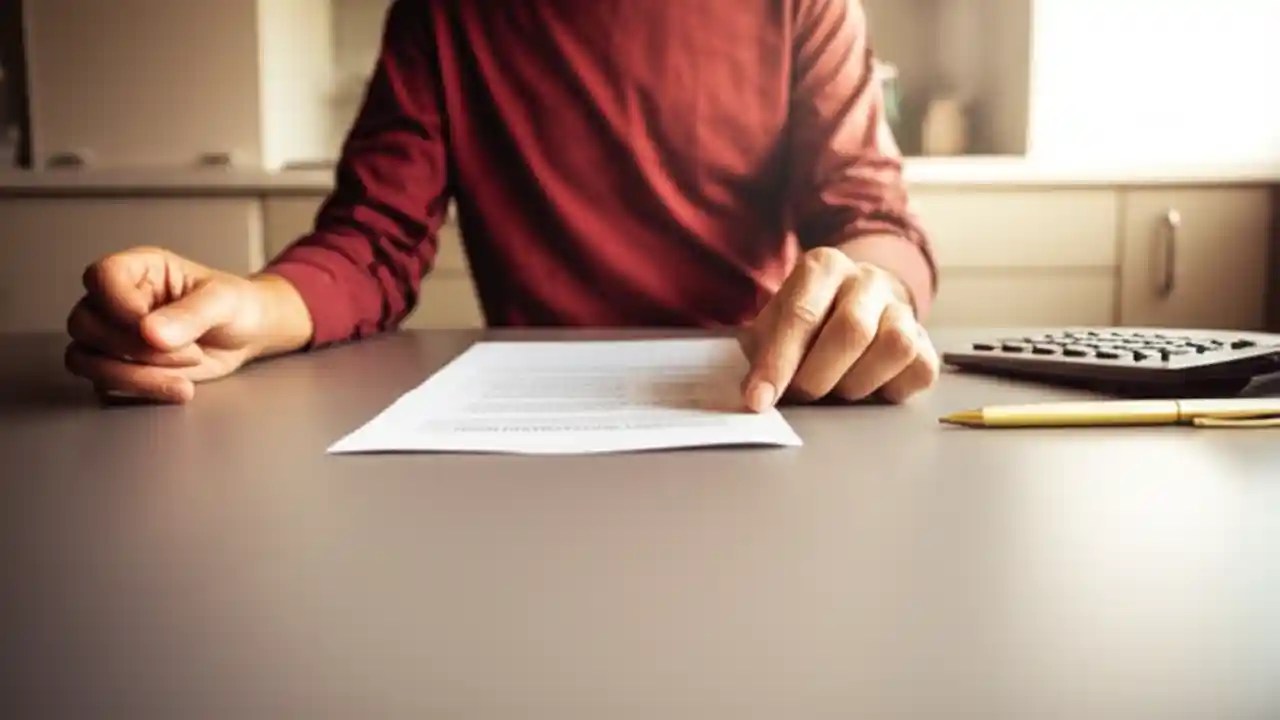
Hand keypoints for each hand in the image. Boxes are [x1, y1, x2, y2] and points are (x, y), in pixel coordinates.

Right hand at [65, 247, 272, 403]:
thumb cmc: (235, 305)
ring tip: (183, 379)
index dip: (120, 305)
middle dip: (136, 349)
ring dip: (134, 376)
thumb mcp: (223, 301)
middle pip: (85, 324)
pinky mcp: (120, 365)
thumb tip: (151, 333)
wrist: (248, 335)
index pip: (101, 277)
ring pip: (85, 359)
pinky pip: (104, 385)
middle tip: (190, 354)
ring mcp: (113, 334)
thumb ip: (190, 314)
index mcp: (139, 269)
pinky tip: (178, 389)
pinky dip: (140, 392)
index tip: (154, 329)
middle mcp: (117, 299)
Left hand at [740, 247, 938, 410]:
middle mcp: (868, 280)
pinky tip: (870, 387)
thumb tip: (757, 395)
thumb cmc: (808, 319)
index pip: (801, 315)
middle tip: (800, 396)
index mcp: (824, 267)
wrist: (859, 303)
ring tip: (836, 389)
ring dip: (857, 383)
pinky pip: (920, 369)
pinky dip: (892, 389)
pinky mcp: (926, 340)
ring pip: (894, 347)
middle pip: (852, 330)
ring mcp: (903, 308)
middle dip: (818, 376)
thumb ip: (762, 352)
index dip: (777, 363)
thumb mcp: (774, 324)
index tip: (758, 400)